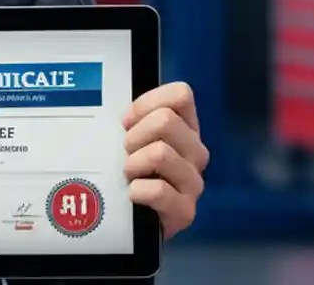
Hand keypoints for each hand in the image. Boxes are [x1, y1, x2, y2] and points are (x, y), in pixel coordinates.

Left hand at [122, 81, 208, 239]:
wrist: (130, 219)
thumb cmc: (126, 171)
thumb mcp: (128, 139)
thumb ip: (130, 120)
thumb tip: (118, 110)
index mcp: (185, 129)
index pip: (180, 95)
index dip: (146, 104)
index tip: (126, 123)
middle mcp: (195, 152)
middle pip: (166, 121)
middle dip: (134, 135)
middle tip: (125, 154)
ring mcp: (193, 182)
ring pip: (160, 153)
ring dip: (133, 164)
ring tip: (128, 176)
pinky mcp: (185, 211)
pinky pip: (158, 190)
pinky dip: (137, 191)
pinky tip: (132, 195)